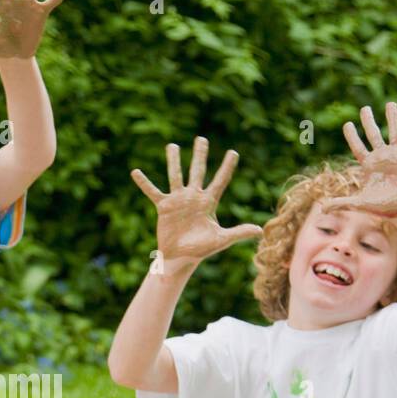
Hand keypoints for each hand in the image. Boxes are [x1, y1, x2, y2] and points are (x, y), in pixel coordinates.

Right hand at [131, 138, 263, 273]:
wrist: (180, 258)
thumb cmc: (201, 250)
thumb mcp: (221, 240)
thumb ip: (239, 232)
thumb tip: (261, 231)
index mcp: (209, 203)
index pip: (220, 181)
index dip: (227, 167)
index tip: (233, 152)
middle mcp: (194, 197)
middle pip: (198, 171)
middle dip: (200, 155)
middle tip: (202, 139)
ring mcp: (178, 200)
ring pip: (176, 175)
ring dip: (173, 160)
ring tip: (171, 145)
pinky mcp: (164, 207)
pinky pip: (153, 191)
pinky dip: (144, 183)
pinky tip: (135, 172)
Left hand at [323, 102, 396, 217]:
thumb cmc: (384, 207)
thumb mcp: (361, 204)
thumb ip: (342, 203)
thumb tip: (322, 208)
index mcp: (369, 165)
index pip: (357, 147)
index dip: (352, 136)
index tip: (347, 124)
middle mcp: (382, 157)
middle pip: (373, 135)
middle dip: (368, 121)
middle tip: (364, 108)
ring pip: (394, 132)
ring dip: (392, 117)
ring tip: (390, 103)